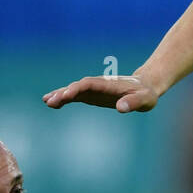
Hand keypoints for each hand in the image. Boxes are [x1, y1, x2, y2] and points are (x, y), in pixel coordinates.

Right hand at [43, 74, 158, 112]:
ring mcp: (94, 89)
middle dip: (64, 93)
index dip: (77, 88)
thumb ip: (133, 103)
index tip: (66, 95)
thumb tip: (121, 108)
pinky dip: (64, 99)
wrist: (145, 87)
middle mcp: (98, 84)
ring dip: (60, 95)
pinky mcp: (92, 95)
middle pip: (78, 86)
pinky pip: (75, 96)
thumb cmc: (146, 94)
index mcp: (109, 84)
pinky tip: (52, 104)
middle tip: (50, 101)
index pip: (90, 84)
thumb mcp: (144, 100)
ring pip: (74, 90)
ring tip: (46, 101)